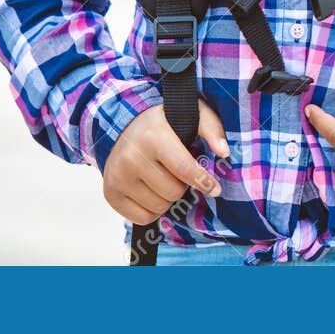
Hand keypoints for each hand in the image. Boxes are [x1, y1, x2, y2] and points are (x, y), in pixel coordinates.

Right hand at [102, 100, 228, 223]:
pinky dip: (151, 210)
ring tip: (162, 178)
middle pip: (174, 192)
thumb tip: (224, 152)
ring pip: (159, 207)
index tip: (214, 188)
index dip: (204, 182)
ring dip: (167, 197)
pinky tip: (150, 190)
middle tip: (176, 171)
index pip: (185, 170)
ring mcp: (118, 176)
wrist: (122, 125)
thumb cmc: (161, 122)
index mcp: (152, 137)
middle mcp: (131, 157)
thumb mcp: (190, 114)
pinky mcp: (110, 193)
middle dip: (182, 184)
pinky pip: (142, 218)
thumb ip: (211, 129)